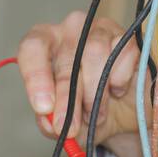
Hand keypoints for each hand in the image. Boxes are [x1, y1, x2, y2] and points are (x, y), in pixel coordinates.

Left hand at [17, 10, 142, 150]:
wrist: (121, 110)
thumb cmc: (82, 109)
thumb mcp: (61, 122)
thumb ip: (49, 122)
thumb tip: (49, 123)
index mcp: (44, 44)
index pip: (32, 47)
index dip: (36, 77)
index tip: (44, 108)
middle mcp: (69, 30)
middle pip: (66, 61)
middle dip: (67, 100)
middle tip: (69, 127)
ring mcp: (99, 29)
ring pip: (94, 54)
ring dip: (94, 93)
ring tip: (95, 114)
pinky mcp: (125, 36)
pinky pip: (122, 55)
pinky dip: (118, 81)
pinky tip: (116, 92)